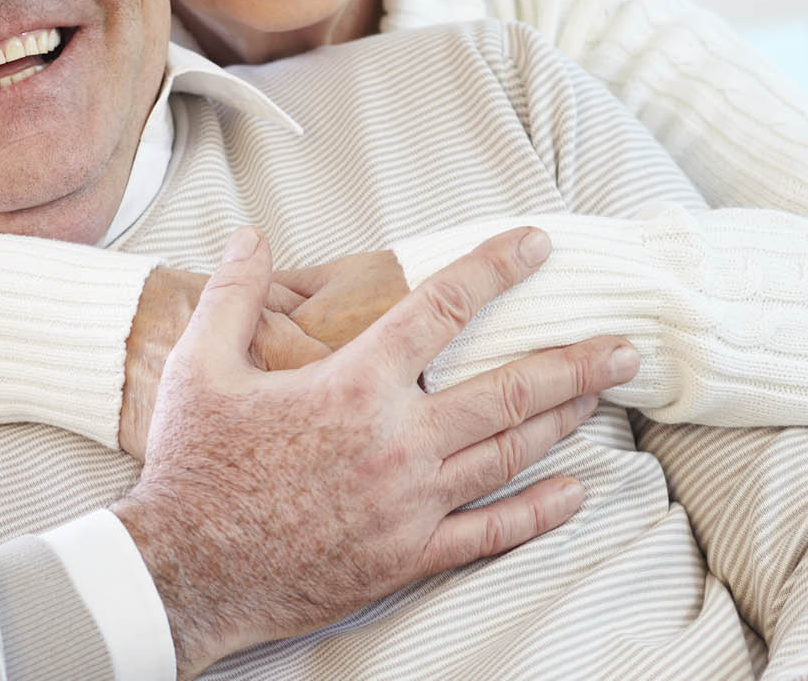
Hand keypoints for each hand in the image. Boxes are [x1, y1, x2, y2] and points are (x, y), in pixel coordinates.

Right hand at [111, 225, 639, 677]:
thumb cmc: (192, 468)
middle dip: (575, 362)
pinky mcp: (407, 556)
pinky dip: (537, 511)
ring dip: (564, 421)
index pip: (442, 308)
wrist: (184, 572)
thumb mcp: (199, 367)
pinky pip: (490, 533)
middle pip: (509, 390)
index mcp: (354, 385)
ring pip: (509, 454)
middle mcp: (398, 441)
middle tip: (624, 344)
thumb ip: (233, 296)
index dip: (496, 268)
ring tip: (603, 396)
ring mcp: (410, 504)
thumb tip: (249, 237)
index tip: (537, 245)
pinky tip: (574, 492)